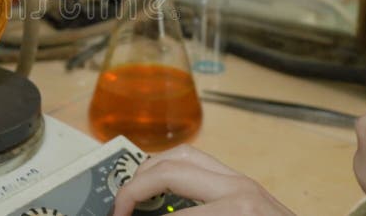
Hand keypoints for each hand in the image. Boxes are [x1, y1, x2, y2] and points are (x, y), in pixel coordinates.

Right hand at [112, 145, 293, 214]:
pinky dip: (173, 169)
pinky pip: (200, 162)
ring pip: (183, 154)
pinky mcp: (246, 183)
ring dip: (152, 169)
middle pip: (170, 169)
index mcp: (236, 211)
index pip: (170, 214)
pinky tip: (162, 188)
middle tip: (119, 209)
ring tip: (135, 192)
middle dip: (136, 188)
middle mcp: (238, 188)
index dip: (137, 213)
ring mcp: (244, 181)